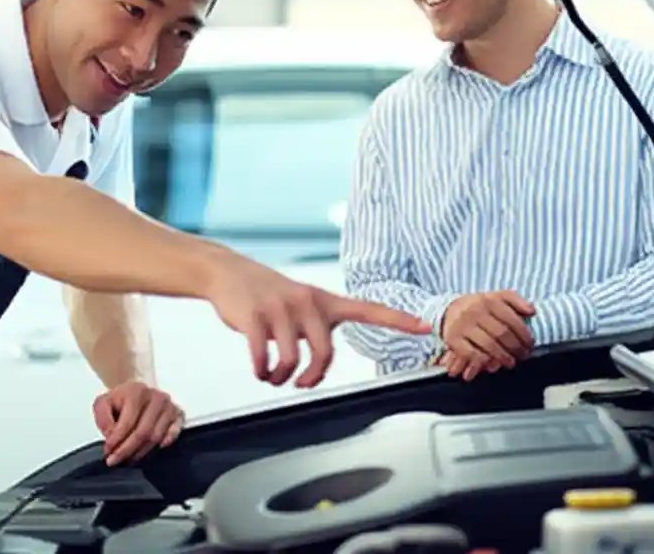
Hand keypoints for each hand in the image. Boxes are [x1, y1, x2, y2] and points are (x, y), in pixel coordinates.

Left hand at [92, 380, 183, 465]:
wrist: (137, 392)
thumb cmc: (121, 399)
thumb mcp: (103, 403)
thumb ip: (103, 418)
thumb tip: (111, 435)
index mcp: (137, 391)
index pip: (127, 422)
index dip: (117, 440)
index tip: (108, 452)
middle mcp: (156, 397)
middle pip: (143, 433)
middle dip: (127, 450)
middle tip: (115, 460)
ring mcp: (169, 406)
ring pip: (156, 437)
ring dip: (140, 451)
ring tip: (128, 457)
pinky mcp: (178, 414)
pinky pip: (174, 433)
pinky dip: (165, 442)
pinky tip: (152, 449)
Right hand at [203, 251, 431, 388]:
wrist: (228, 271)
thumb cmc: (268, 293)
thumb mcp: (301, 301)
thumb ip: (318, 326)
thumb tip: (320, 364)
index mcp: (324, 300)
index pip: (369, 309)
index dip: (398, 320)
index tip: (425, 327)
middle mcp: (306, 301)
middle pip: (323, 354)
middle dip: (311, 377)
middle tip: (300, 383)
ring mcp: (280, 308)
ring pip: (291, 360)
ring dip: (280, 378)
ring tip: (273, 376)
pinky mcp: (253, 316)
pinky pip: (262, 356)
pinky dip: (261, 371)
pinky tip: (259, 369)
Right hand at [440, 291, 535, 380]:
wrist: (449, 310)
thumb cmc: (479, 306)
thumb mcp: (496, 297)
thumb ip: (516, 300)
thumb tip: (532, 311)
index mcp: (488, 300)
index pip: (511, 319)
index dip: (524, 335)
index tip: (530, 344)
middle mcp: (475, 311)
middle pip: (502, 333)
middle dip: (516, 348)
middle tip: (523, 355)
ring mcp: (463, 326)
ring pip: (489, 345)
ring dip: (504, 357)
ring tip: (511, 362)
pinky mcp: (453, 339)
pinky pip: (473, 354)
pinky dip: (485, 361)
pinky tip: (493, 364)